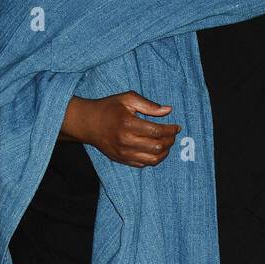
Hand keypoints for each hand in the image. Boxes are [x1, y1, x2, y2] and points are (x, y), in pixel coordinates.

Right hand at [61, 92, 180, 167]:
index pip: (157, 131)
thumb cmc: (109, 108)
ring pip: (153, 159)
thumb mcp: (127, 99)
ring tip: (166, 143)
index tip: (177, 127)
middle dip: (170, 141)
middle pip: (157, 146)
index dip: (171, 130)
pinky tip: (155, 150)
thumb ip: (149, 105)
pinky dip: (154, 159)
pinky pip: (143, 164)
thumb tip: (168, 110)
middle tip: (172, 135)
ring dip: (164, 152)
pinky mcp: (122, 160)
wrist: (88, 123)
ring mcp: (124, 153)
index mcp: (128, 123)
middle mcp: (126, 140)